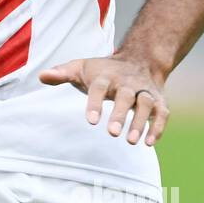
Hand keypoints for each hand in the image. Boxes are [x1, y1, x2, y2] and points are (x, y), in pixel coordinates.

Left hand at [38, 55, 169, 145]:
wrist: (139, 59)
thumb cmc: (102, 70)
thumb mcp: (81, 67)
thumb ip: (62, 73)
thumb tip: (41, 76)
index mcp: (106, 75)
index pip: (99, 87)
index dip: (95, 103)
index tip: (91, 121)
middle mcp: (127, 82)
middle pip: (126, 96)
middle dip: (120, 113)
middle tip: (112, 133)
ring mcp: (144, 91)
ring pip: (146, 104)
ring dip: (141, 122)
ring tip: (131, 142)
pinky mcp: (158, 100)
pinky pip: (162, 113)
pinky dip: (158, 126)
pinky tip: (149, 143)